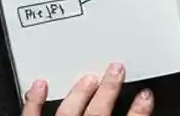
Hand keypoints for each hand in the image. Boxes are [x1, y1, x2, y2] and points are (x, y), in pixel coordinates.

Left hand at [21, 63, 152, 115]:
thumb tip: (137, 113)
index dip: (138, 110)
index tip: (145, 95)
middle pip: (98, 112)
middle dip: (109, 89)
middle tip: (116, 69)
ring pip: (68, 111)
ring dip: (80, 93)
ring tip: (89, 76)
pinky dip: (34, 100)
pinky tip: (39, 84)